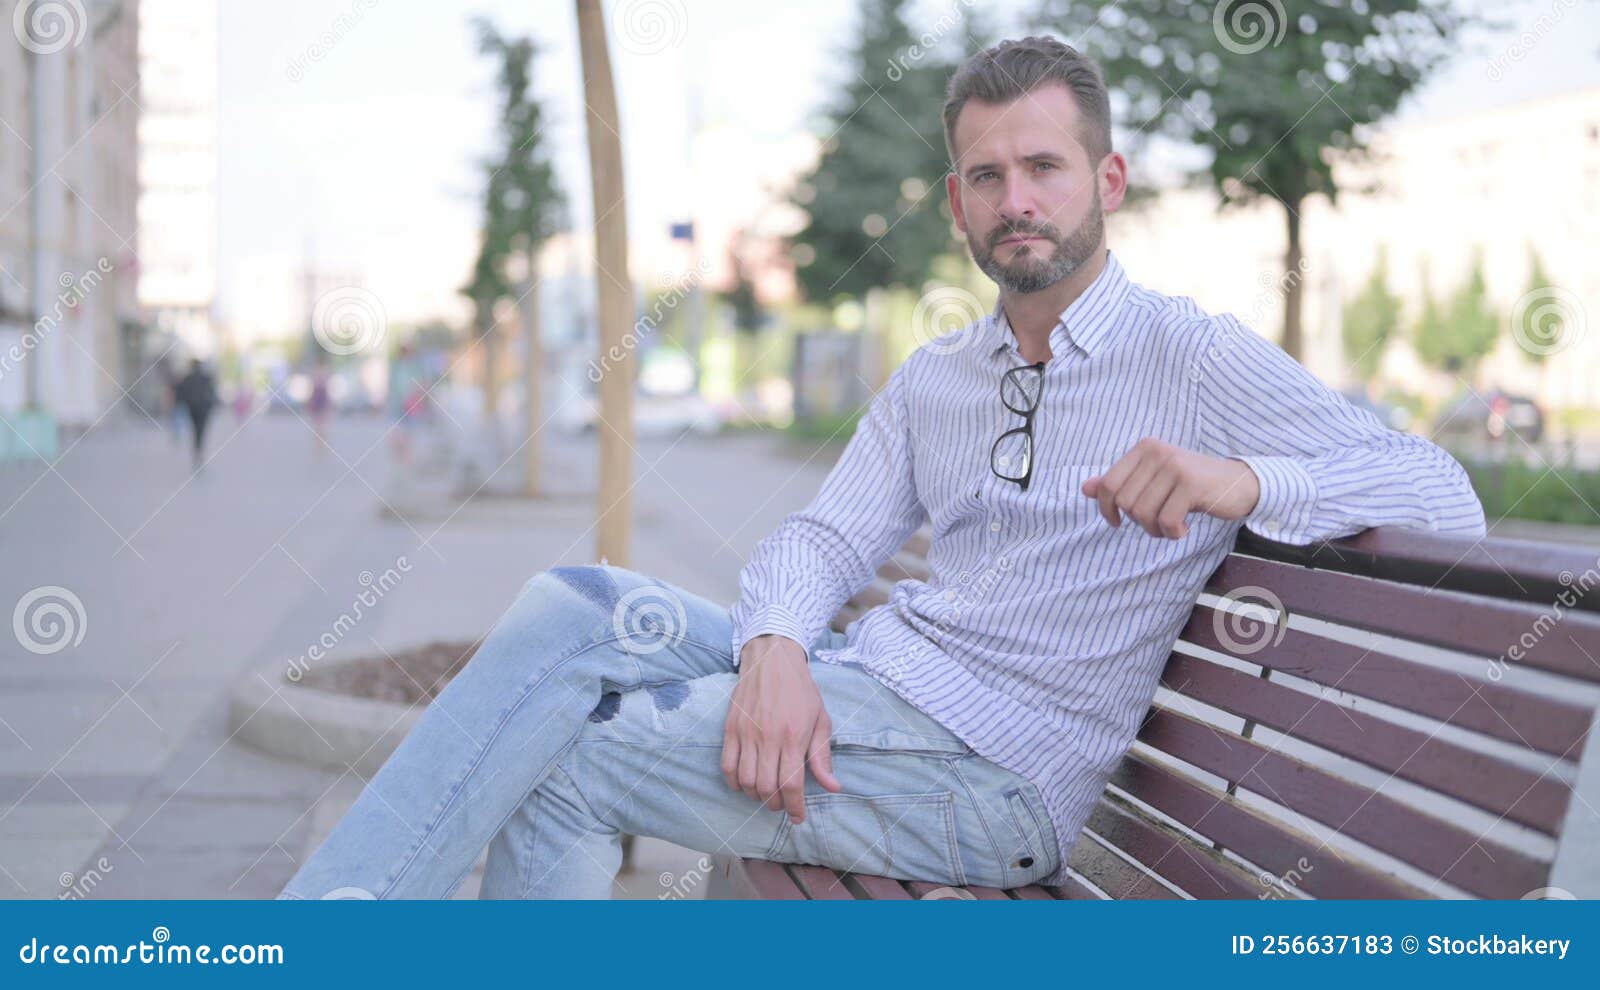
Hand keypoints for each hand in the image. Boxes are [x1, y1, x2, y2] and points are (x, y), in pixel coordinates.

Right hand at [722, 635, 841, 822]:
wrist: (772, 659)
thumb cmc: (801, 689)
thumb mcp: (821, 719)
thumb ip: (823, 756)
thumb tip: (832, 787)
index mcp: (794, 737)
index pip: (791, 784)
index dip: (795, 807)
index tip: (798, 817)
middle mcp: (768, 738)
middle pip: (766, 787)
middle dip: (775, 804)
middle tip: (782, 804)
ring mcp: (747, 734)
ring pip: (745, 780)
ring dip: (755, 795)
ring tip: (765, 794)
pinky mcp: (731, 729)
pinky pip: (727, 765)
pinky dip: (734, 781)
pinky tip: (744, 783)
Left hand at [1080, 437, 1259, 538]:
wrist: (1236, 484)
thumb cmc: (1190, 485)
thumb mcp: (1153, 480)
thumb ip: (1121, 483)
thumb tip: (1085, 488)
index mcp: (1144, 448)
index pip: (1109, 484)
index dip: (1107, 509)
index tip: (1117, 522)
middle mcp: (1157, 452)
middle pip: (1126, 503)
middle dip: (1139, 522)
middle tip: (1158, 522)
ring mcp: (1174, 466)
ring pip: (1143, 513)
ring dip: (1156, 529)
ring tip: (1172, 525)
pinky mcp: (1191, 484)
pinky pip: (1166, 521)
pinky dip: (1172, 532)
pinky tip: (1184, 528)